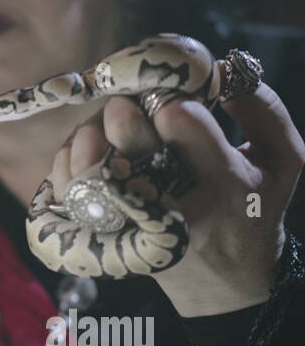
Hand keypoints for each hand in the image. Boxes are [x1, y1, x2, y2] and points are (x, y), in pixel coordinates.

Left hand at [53, 85, 304, 315]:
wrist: (222, 278)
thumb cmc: (252, 205)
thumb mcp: (282, 159)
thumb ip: (263, 107)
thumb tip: (219, 67)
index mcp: (223, 180)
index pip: (180, 120)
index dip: (167, 96)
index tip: (169, 100)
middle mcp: (173, 204)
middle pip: (125, 137)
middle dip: (121, 108)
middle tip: (127, 106)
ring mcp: (130, 223)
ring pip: (86, 157)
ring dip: (91, 130)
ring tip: (110, 131)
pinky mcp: (97, 233)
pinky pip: (64, 180)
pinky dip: (71, 155)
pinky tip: (95, 154)